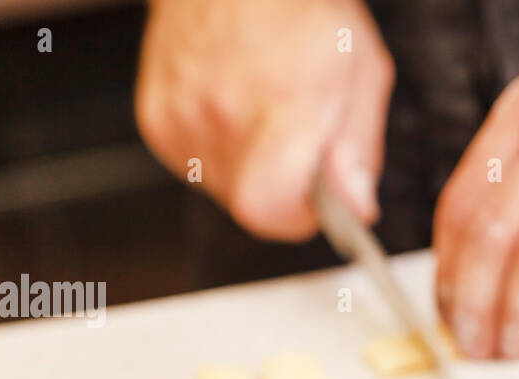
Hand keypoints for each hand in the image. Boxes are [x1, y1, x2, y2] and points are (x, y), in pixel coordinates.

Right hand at [136, 0, 393, 239]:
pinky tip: (235, 109)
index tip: (317, 199)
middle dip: (283, 191)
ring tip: (264, 115)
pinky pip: (196, 167)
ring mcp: (182, 116)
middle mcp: (222, 111)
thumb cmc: (299, 9)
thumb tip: (354, 206)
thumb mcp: (362, 71)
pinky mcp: (157, 120)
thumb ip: (360, 150)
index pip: (268, 208)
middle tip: (297, 144)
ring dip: (253, 171)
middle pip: (251, 207)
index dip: (299, 217)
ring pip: (225, 190)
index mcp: (281, 101)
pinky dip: (223, 152)